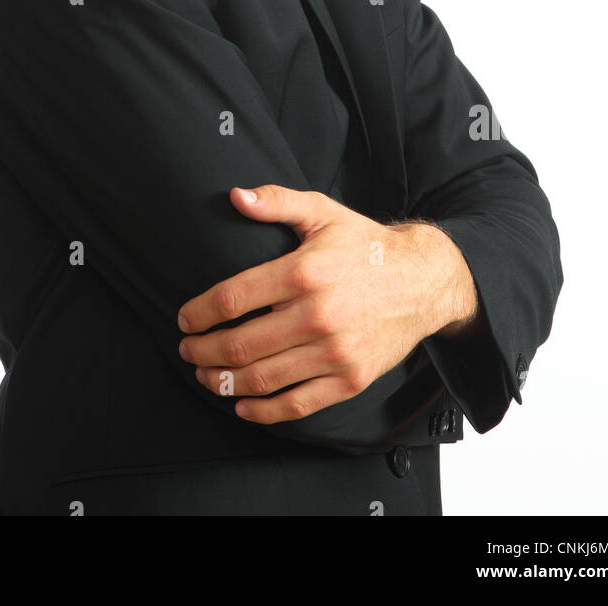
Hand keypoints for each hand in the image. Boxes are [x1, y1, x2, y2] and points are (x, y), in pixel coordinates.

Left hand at [177, 185, 477, 424]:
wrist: (423, 281)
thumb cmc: (364, 246)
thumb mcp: (322, 212)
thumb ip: (276, 201)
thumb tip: (235, 196)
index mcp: (305, 272)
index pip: (233, 298)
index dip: (199, 313)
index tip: (184, 319)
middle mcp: (319, 314)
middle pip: (241, 344)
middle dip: (203, 352)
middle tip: (187, 351)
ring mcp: (335, 352)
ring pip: (264, 378)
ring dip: (224, 382)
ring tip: (206, 375)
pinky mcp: (350, 379)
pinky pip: (298, 403)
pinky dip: (263, 410)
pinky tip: (242, 404)